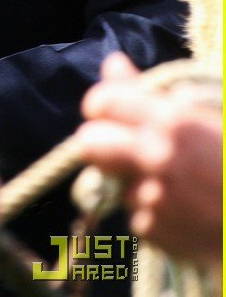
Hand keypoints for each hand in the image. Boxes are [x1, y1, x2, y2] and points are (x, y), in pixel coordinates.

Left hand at [76, 53, 221, 268]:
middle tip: (124, 149)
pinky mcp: (157, 233)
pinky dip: (155, 214)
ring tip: (181, 185)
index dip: (104, 106)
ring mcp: (155, 198)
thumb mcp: (208, 112)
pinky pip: (137, 216)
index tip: (112, 113)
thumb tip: (113, 63)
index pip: (101, 101)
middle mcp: (157, 158)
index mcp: (172, 121)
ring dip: (137, 183)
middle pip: (89, 144)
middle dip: (102, 144)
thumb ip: (152, 91)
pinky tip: (188, 211)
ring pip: (117, 182)